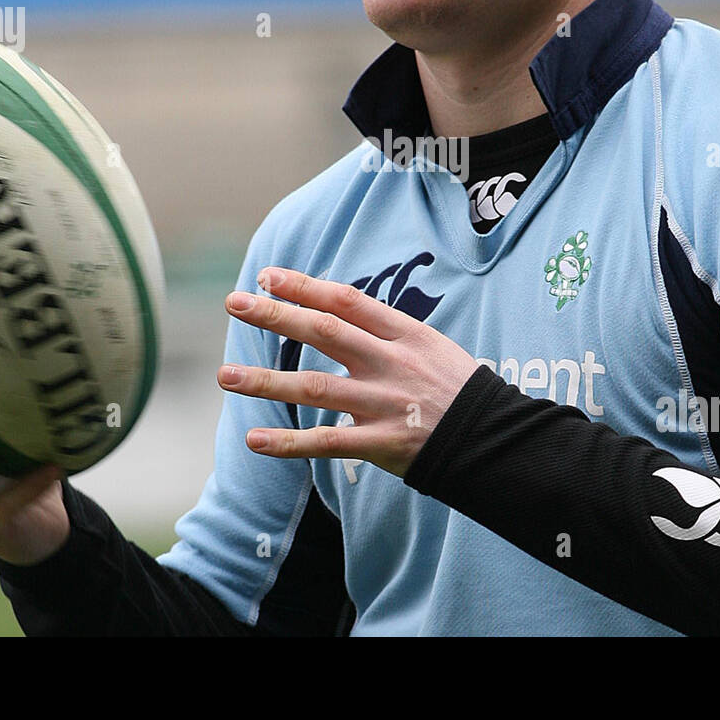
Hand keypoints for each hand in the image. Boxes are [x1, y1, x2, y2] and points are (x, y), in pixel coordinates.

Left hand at [219, 267, 478, 476]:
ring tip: (226, 376)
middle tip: (234, 303)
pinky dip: (289, 442)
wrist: (493, 438)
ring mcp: (385, 403)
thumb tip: (333, 310)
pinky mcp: (381, 442)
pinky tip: (254, 440)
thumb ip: (384, 330)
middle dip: (275, 315)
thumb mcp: (430, 345)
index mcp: (405, 333)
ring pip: (315, 387)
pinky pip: (327, 442)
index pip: (346, 300)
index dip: (304, 286)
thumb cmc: (456, 388)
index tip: (267, 277)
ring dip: (266, 381)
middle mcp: (391, 363)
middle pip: (324, 332)